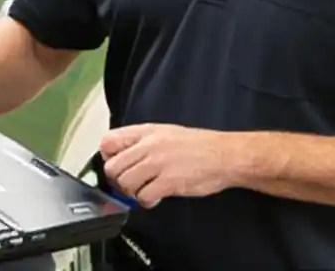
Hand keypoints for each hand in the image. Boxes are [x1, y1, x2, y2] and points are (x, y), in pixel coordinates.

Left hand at [99, 124, 241, 208]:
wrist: (225, 155)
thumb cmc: (200, 146)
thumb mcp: (167, 133)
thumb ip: (143, 142)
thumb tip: (122, 155)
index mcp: (147, 132)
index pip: (108, 142)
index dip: (108, 157)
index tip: (118, 166)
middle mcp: (149, 145)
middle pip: (112, 167)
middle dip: (118, 180)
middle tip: (131, 184)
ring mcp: (158, 163)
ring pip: (124, 183)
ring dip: (132, 192)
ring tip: (145, 191)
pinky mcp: (168, 181)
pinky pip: (143, 197)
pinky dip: (146, 202)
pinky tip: (155, 198)